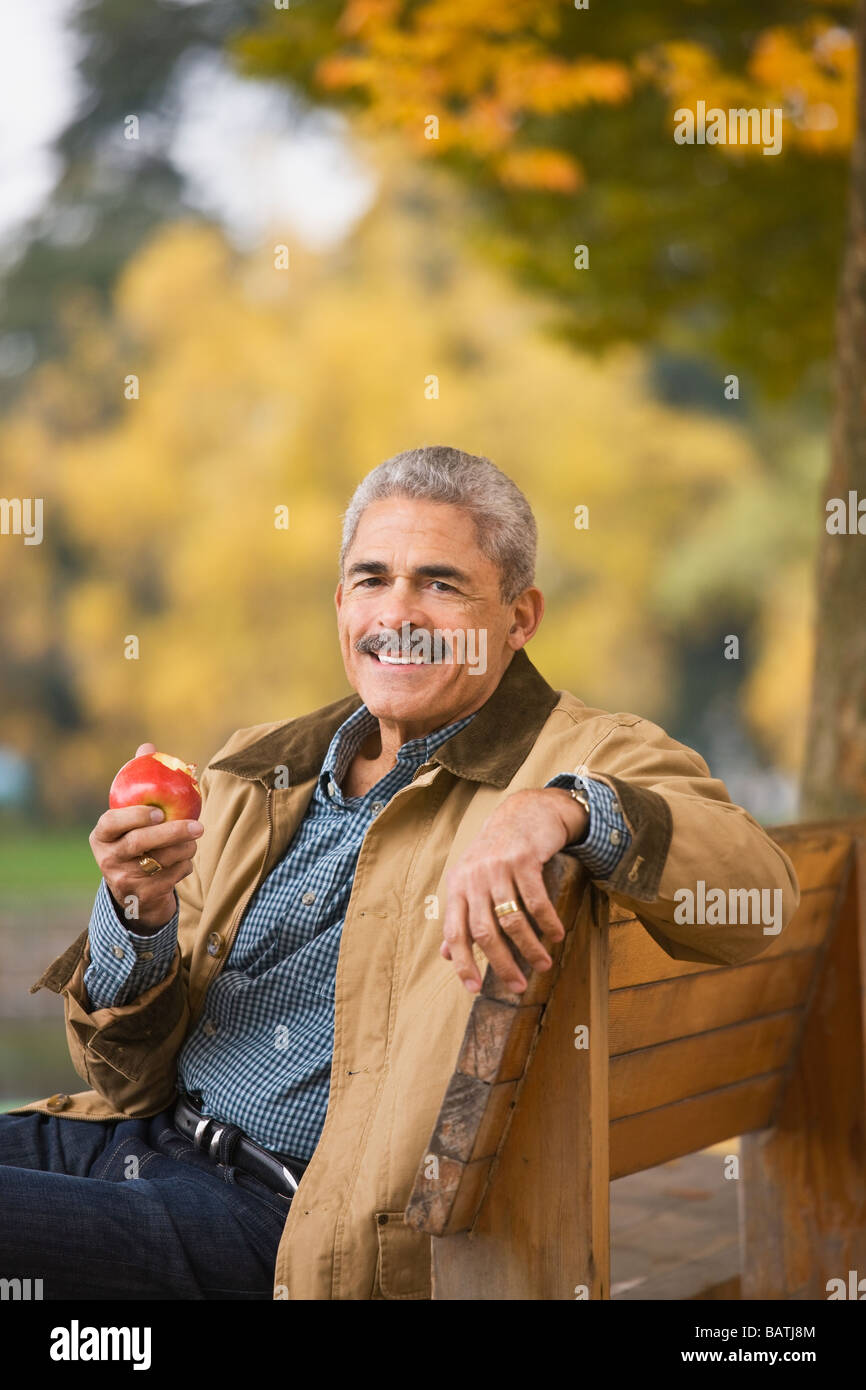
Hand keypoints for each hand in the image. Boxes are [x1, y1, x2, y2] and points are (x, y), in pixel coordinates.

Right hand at [88, 742, 203, 930]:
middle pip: (138, 844)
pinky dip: (185, 866)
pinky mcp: (141, 896)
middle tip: (197, 826)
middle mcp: (107, 858)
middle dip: (171, 833)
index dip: (134, 816)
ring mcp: (122, 879)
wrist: (135, 889)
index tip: (157, 811)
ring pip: (159, 861)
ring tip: (195, 838)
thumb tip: (148, 747)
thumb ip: (138, 782)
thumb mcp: (132, 815)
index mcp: (101, 835)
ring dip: (184, 848)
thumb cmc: (136, 838)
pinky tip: (186, 859)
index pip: (111, 822)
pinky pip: (171, 878)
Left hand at [440, 787, 587, 994]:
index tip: (474, 989)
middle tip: (519, 986)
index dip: (463, 963)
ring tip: (544, 964)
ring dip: (530, 947)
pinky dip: (548, 922)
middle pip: (484, 932)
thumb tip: (444, 953)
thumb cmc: (497, 852)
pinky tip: (557, 935)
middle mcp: (474, 877)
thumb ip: (459, 915)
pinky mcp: (523, 859)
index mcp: (458, 886)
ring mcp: (498, 868)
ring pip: (511, 919)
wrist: (524, 811)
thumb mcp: (471, 879)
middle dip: (502, 964)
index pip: (455, 932)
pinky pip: (536, 901)